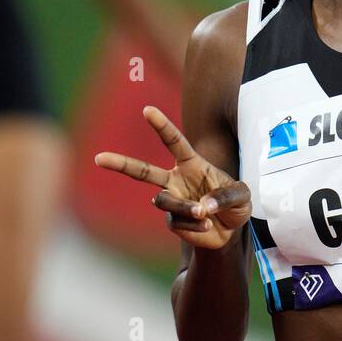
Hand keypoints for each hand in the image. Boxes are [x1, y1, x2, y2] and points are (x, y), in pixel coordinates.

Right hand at [95, 106, 250, 249]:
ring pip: (164, 200)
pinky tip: (206, 225)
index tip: (147, 110)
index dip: (161, 125)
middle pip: (143, 171)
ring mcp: (172, 200)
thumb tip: (202, 206)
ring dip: (185, 207)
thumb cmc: (235, 204)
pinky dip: (193, 225)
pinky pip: (175, 222)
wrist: (231, 230)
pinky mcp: (172, 221)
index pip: (174, 142)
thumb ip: (226, 196)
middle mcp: (176, 180)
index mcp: (191, 164)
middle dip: (121, 163)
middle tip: (99, 158)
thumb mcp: (242, 195)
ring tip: (203, 213)